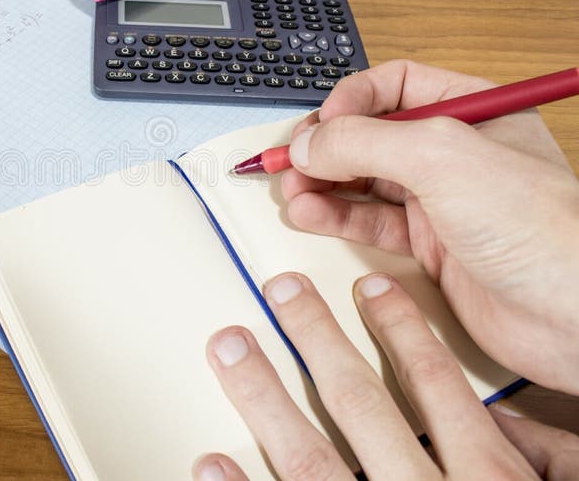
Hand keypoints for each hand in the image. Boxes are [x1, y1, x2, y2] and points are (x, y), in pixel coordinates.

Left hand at [194, 272, 578, 479]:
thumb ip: (547, 463)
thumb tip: (517, 423)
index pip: (435, 385)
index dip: (401, 330)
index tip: (370, 290)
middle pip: (360, 404)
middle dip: (315, 340)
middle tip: (280, 294)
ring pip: (310, 457)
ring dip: (264, 397)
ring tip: (231, 349)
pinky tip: (209, 464)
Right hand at [280, 60, 578, 392]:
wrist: (574, 314)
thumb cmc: (544, 230)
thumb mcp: (443, 159)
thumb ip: (366, 142)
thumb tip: (311, 142)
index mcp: (473, 111)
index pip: (394, 85)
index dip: (350, 100)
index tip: (321, 126)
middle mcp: (455, 153)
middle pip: (371, 133)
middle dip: (326, 145)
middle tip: (293, 161)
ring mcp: (442, 201)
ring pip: (364, 180)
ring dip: (322, 182)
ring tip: (292, 191)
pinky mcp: (431, 247)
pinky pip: (370, 222)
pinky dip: (335, 216)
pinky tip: (310, 214)